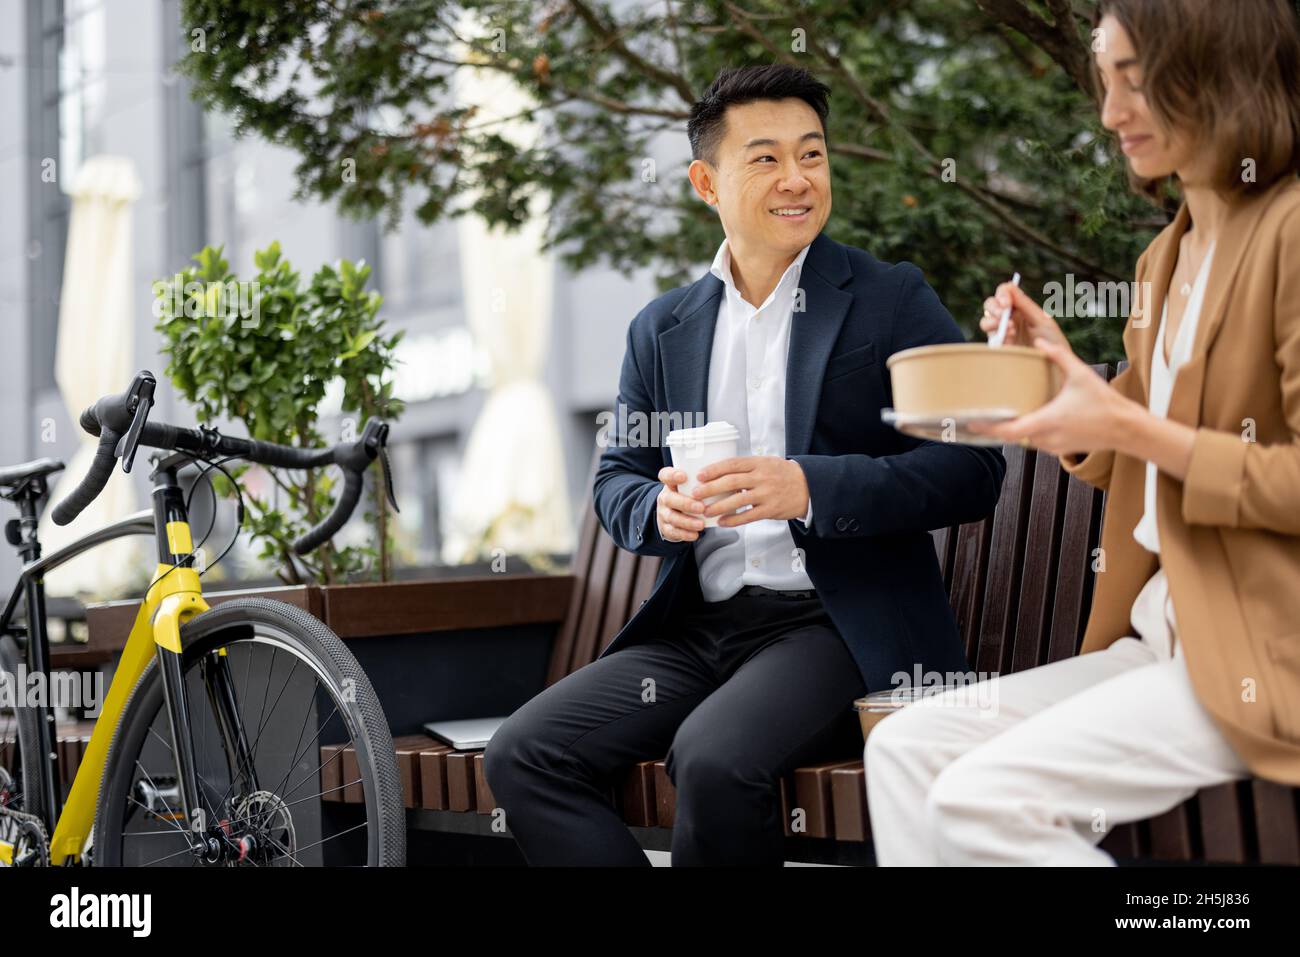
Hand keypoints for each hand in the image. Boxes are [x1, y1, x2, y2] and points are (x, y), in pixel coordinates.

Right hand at [656, 466, 706, 541]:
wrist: (675, 515)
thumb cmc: (688, 497)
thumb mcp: (691, 486)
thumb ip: (704, 482)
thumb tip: (728, 477)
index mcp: (670, 484)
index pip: (665, 475)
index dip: (672, 475)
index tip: (684, 476)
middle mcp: (665, 497)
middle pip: (669, 498)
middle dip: (686, 503)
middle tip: (701, 507)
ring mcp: (664, 513)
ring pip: (672, 517)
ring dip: (687, 521)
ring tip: (701, 524)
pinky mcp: (666, 528)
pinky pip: (673, 532)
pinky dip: (685, 534)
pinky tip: (695, 534)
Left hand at [691, 456, 809, 528]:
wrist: (809, 486)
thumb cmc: (782, 474)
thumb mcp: (766, 463)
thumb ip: (746, 468)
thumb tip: (720, 474)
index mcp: (759, 463)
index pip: (732, 464)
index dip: (714, 469)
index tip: (700, 475)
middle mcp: (762, 477)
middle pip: (731, 482)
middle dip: (710, 488)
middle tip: (695, 494)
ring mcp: (766, 494)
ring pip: (737, 500)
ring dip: (718, 506)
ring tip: (704, 510)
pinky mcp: (771, 509)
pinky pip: (748, 516)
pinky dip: (733, 520)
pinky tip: (722, 522)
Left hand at [968, 338, 1136, 453]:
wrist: (1126, 429)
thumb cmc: (1104, 402)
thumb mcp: (1081, 374)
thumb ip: (1059, 356)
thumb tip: (1040, 341)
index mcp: (1046, 420)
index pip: (1008, 431)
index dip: (987, 429)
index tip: (971, 423)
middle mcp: (1046, 438)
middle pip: (1012, 435)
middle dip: (997, 426)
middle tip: (979, 414)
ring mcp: (1053, 447)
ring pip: (1024, 439)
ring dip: (1014, 428)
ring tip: (999, 414)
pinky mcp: (1059, 450)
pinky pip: (1037, 441)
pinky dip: (1029, 432)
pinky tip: (1026, 418)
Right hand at [981, 282, 1069, 349]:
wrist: (1056, 370)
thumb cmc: (1053, 343)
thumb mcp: (1042, 321)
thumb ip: (1025, 304)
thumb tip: (1010, 285)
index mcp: (1021, 308)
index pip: (1004, 293)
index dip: (1002, 294)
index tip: (1006, 303)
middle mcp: (1009, 319)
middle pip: (990, 305)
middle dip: (994, 308)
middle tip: (1003, 314)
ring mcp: (1002, 335)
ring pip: (986, 322)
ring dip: (994, 323)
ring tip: (1011, 330)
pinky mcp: (1000, 350)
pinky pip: (990, 340)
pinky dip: (997, 338)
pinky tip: (1010, 341)